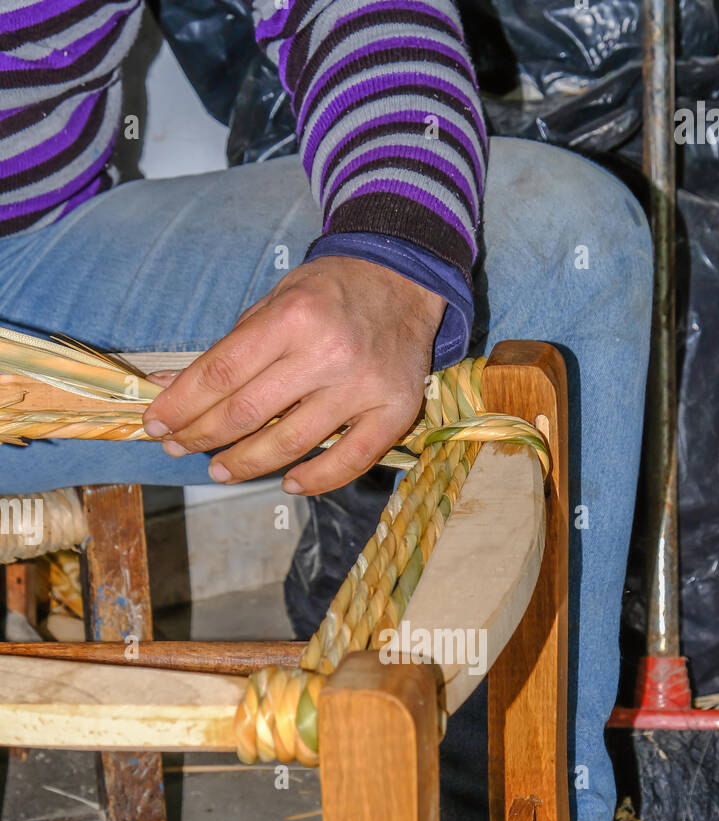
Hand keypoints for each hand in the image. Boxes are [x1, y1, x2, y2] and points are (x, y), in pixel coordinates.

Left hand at [141, 257, 444, 495]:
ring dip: (246, 464)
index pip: (222, 373)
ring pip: (291, 443)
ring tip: (220, 470)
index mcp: (292, 318)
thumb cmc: (328, 294)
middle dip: (204, 436)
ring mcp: (363, 388)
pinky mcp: (395, 413)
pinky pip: (349, 461)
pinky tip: (288, 482)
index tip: (157, 424)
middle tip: (180, 448)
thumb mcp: (274, 303)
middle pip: (249, 412)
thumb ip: (230, 348)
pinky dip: (315, 480)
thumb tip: (169, 385)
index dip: (182, 404)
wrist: (403, 281)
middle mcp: (328, 353)